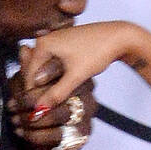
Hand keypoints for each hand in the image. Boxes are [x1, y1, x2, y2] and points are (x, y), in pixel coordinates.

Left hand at [8, 49, 95, 149]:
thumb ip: (32, 68)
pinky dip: (38, 135)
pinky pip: (59, 134)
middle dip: (31, 101)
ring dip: (32, 119)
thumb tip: (23, 49)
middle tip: (12, 106)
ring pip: (58, 114)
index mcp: (79, 77)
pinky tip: (23, 133)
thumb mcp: (36, 83)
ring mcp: (88, 114)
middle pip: (60, 95)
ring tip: (15, 120)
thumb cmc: (46, 106)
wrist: (57, 141)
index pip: (61, 71)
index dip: (38, 80)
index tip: (20, 89)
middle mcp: (88, 94)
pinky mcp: (84, 133)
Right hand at [17, 21, 143, 113]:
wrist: (121, 37)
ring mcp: (55, 41)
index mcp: (43, 43)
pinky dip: (58, 76)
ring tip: (56, 100)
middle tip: (47, 109)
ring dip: (50, 84)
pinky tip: (65, 88)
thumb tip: (38, 111)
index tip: (37, 113)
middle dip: (41, 90)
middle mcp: (45, 39)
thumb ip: (56, 93)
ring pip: (46, 68)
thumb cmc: (99, 52)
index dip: (33, 95)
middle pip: (36, 71)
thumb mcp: (76, 75)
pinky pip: (54, 63)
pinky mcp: (65, 44)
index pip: (29, 75)